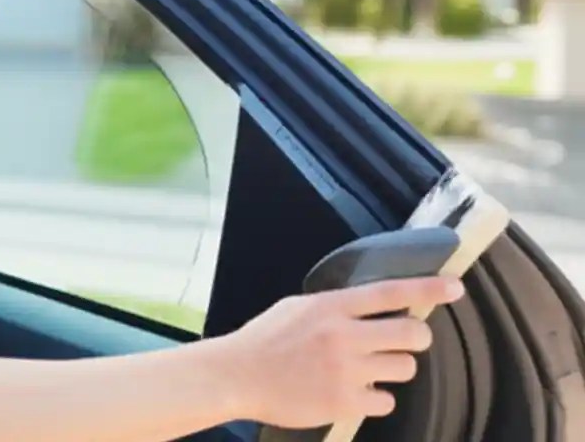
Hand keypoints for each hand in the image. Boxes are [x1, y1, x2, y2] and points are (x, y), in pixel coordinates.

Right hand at [221, 275, 464, 428]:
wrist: (236, 376)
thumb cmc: (263, 340)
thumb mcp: (297, 308)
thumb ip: (334, 307)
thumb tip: (368, 307)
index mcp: (331, 307)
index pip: (390, 293)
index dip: (428, 289)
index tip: (454, 288)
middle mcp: (343, 336)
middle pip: (412, 335)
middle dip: (415, 339)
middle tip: (403, 342)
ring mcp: (346, 371)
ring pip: (403, 368)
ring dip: (393, 368)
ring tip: (368, 370)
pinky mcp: (344, 402)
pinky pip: (385, 401)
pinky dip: (374, 398)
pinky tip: (353, 392)